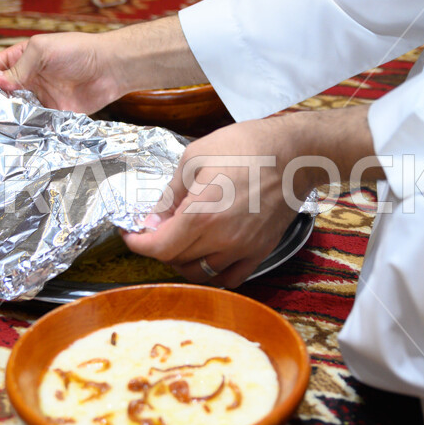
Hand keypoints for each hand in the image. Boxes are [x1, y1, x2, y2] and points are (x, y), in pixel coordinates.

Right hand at [0, 16, 207, 112]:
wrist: (110, 69)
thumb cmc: (78, 51)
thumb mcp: (42, 51)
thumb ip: (18, 68)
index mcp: (20, 59)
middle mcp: (27, 80)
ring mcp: (39, 98)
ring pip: (14, 112)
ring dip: (4, 119)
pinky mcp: (52, 115)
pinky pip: (33, 125)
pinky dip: (24, 130)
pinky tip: (14, 135)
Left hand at [121, 115, 311, 287]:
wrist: (294, 153)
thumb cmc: (245, 147)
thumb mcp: (194, 158)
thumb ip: (170, 195)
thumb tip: (152, 222)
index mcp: (201, 215)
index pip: (159, 247)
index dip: (138, 244)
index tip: (130, 235)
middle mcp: (222, 239)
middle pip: (176, 260)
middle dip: (158, 247)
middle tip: (155, 229)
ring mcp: (243, 249)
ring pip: (200, 272)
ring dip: (182, 260)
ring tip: (180, 240)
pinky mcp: (260, 251)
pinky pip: (230, 277)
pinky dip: (213, 272)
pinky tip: (208, 255)